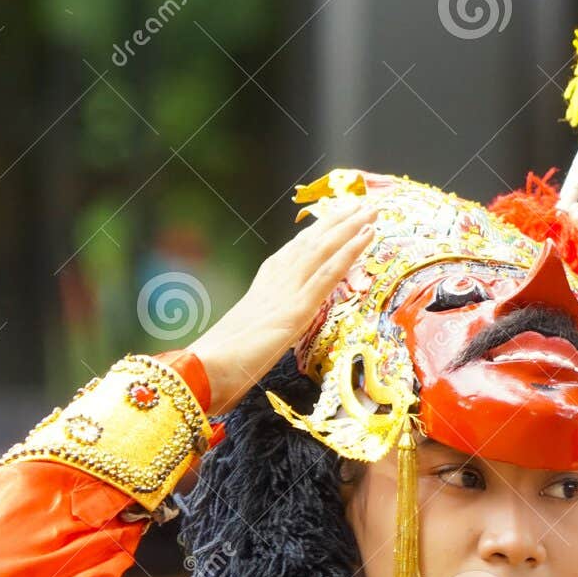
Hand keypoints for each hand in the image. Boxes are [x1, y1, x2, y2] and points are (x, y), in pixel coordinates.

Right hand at [188, 197, 379, 416]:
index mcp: (263, 287)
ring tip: (371, 210)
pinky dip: (351, 250)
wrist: (206, 371)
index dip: (317, 234)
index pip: (295, 252)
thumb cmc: (221, 365)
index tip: (335, 218)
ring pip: (324, 249)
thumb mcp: (249, 340)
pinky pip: (329, 272)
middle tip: (360, 204)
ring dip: (350, 227)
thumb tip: (274, 332)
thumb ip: (264, 329)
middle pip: (311, 243)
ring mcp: (287, 291)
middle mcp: (275, 281)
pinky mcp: (298, 307)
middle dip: (336, 222)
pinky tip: (367, 235)